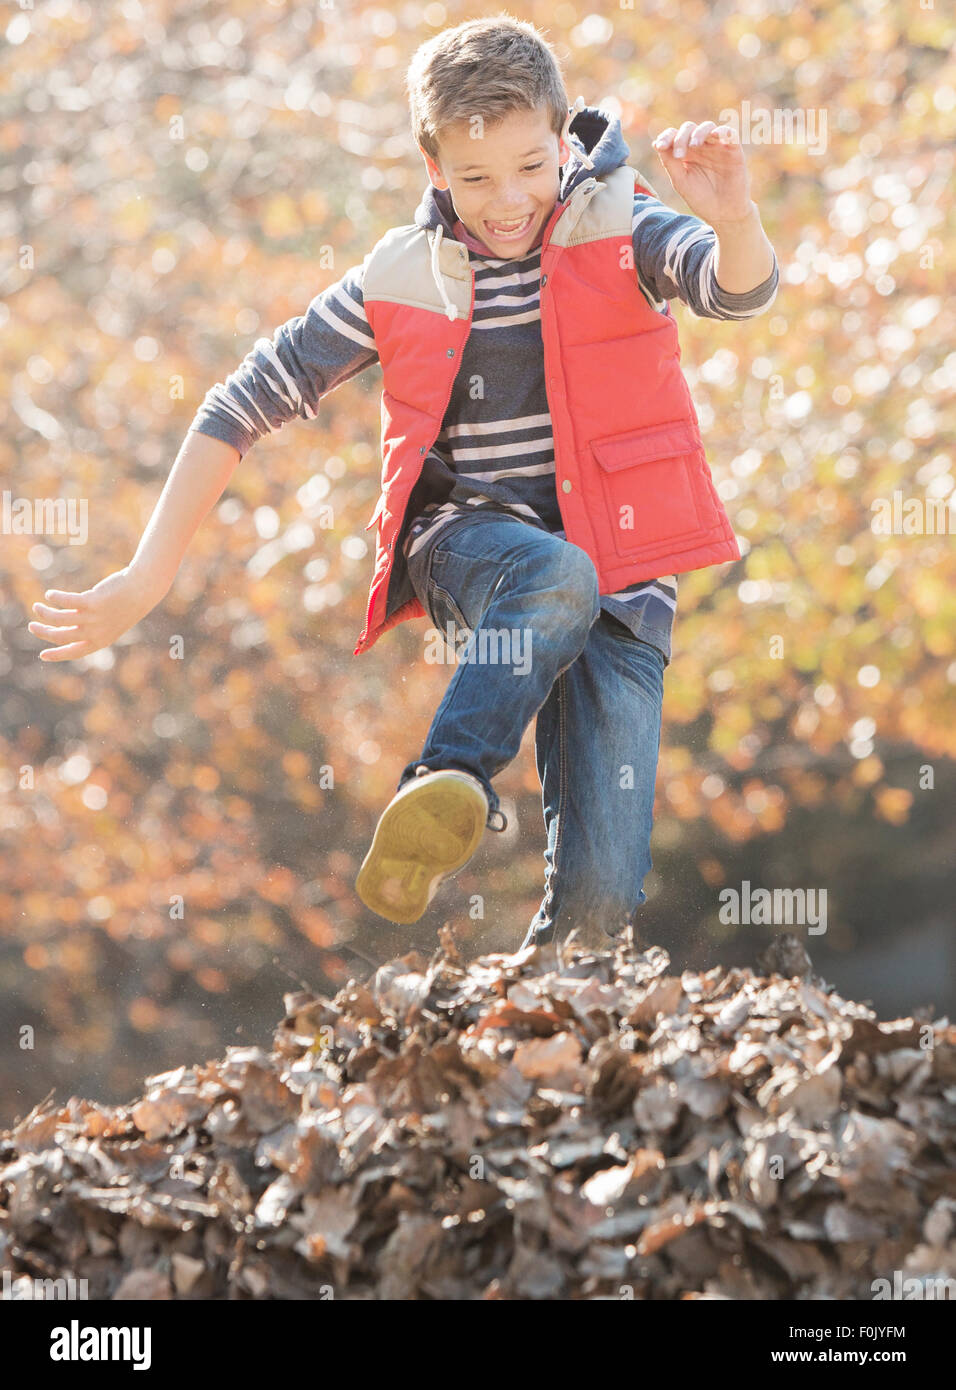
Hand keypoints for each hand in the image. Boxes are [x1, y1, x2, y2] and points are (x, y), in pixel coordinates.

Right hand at [28, 565, 170, 661]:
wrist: (142, 590)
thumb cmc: (126, 606)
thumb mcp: (109, 622)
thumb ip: (90, 627)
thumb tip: (66, 625)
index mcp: (100, 641)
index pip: (74, 652)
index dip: (57, 655)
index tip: (42, 655)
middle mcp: (95, 632)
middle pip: (61, 636)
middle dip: (43, 633)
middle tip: (32, 626)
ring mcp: (93, 617)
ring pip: (59, 619)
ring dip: (44, 614)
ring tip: (37, 607)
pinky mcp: (92, 601)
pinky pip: (66, 601)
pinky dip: (55, 598)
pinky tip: (50, 594)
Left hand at [652, 121, 753, 225]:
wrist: (723, 213)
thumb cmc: (701, 199)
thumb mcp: (681, 182)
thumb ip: (670, 163)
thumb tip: (656, 144)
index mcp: (686, 154)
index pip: (674, 136)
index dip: (666, 137)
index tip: (659, 146)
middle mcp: (701, 147)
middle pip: (689, 129)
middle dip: (681, 138)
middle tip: (678, 155)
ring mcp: (716, 147)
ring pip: (707, 127)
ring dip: (699, 133)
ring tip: (694, 145)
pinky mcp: (733, 150)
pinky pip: (730, 133)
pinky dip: (722, 131)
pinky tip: (715, 136)